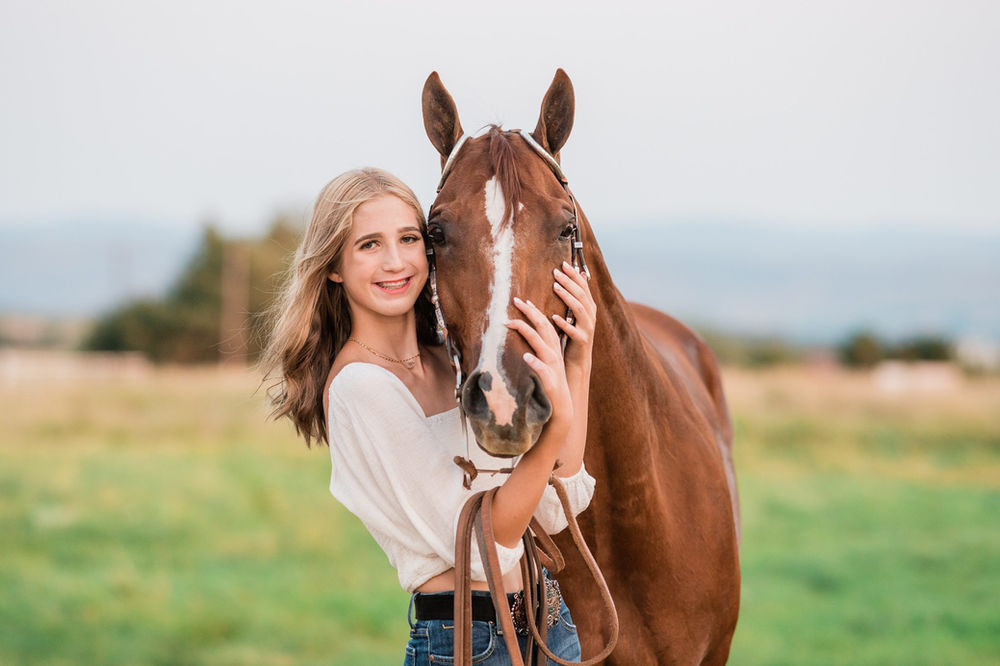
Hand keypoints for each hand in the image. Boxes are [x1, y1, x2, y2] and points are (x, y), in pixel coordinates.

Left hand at [506, 297, 572, 428]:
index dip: (534, 311)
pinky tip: (526, 357)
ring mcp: (553, 367)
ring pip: (541, 344)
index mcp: (552, 348)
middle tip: (515, 300)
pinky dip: (535, 362)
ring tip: (512, 322)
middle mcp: (554, 353)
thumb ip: (537, 348)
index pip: (544, 324)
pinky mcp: (550, 381)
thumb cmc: (549, 383)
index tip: (522, 300)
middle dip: (530, 312)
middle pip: (543, 328)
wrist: (561, 407)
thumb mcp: (544, 362)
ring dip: (527, 332)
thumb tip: (525, 336)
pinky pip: (542, 370)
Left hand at [551, 261, 596, 375]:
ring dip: (567, 297)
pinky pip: (573, 330)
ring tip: (555, 287)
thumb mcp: (577, 313)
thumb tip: (580, 273)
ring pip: (579, 309)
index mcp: (589, 307)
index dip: (574, 275)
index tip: (563, 263)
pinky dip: (564, 323)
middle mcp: (591, 316)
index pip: (583, 286)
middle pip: (581, 295)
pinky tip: (554, 317)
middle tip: (555, 272)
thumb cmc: (573, 334)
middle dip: (569, 281)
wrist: (578, 360)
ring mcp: (588, 328)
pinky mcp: (582, 340)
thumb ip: (578, 295)